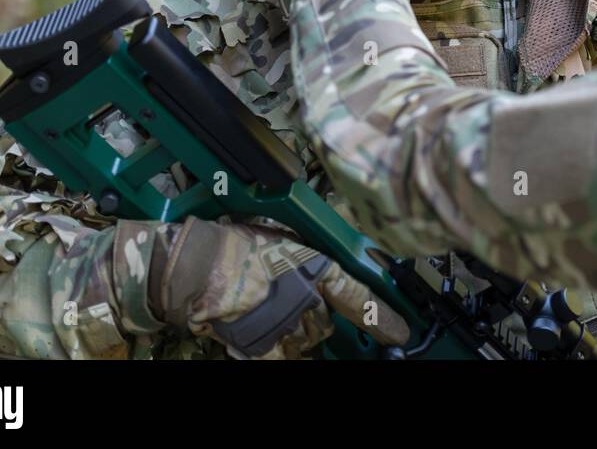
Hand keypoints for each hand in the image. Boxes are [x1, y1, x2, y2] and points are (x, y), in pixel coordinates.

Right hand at [154, 218, 409, 358]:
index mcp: (315, 267)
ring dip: (294, 332)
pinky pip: (284, 358)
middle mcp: (306, 300)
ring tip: (266, 310)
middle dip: (313, 315)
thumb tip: (322, 263)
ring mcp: (286, 327)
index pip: (358, 297)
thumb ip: (307, 253)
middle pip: (326, 322)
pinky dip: (277, 350)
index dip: (382, 318)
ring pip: (306, 341)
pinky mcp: (264, 348)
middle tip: (286, 301)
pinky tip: (264, 334)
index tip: (399, 332)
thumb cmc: (233, 245)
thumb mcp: (282, 237)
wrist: (197, 268)